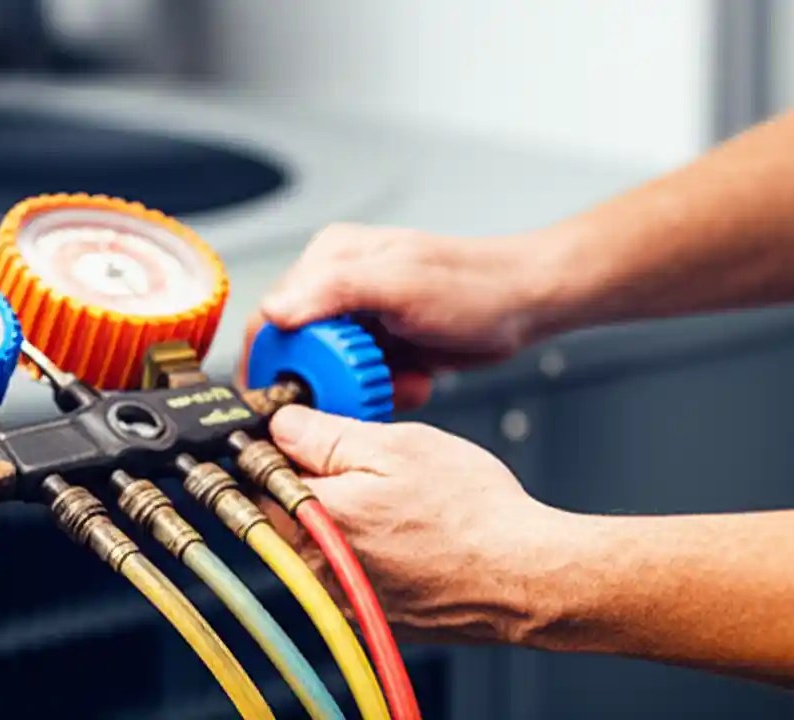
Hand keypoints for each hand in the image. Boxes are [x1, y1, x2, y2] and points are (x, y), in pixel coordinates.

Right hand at [242, 223, 552, 408]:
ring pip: (327, 377)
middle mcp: (333, 289)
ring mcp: (355, 321)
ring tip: (401, 381)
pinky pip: (358, 386)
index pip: (269, 318)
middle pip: (295, 355)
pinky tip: (413, 380)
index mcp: (326, 261)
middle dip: (330, 382)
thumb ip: (333, 291)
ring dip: (362, 391)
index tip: (292, 395)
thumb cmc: (472, 285)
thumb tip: (275, 311)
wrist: (524, 305)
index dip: (274, 362)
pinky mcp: (376, 348)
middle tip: (367, 388)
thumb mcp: (399, 283)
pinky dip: (383, 393)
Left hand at [265, 404, 578, 644]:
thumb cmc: (471, 513)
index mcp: (310, 518)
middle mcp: (314, 567)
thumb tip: (279, 423)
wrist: (524, 577)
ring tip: (386, 496)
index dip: (271, 443)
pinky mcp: (363, 612)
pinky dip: (357, 544)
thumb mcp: (395, 446)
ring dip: (331, 511)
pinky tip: (398, 530)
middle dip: (304, 477)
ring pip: (310, 537)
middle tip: (351, 459)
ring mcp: (337, 596)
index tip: (292, 431)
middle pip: (278, 508)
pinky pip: (340, 566)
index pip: (253, 474)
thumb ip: (323, 434)